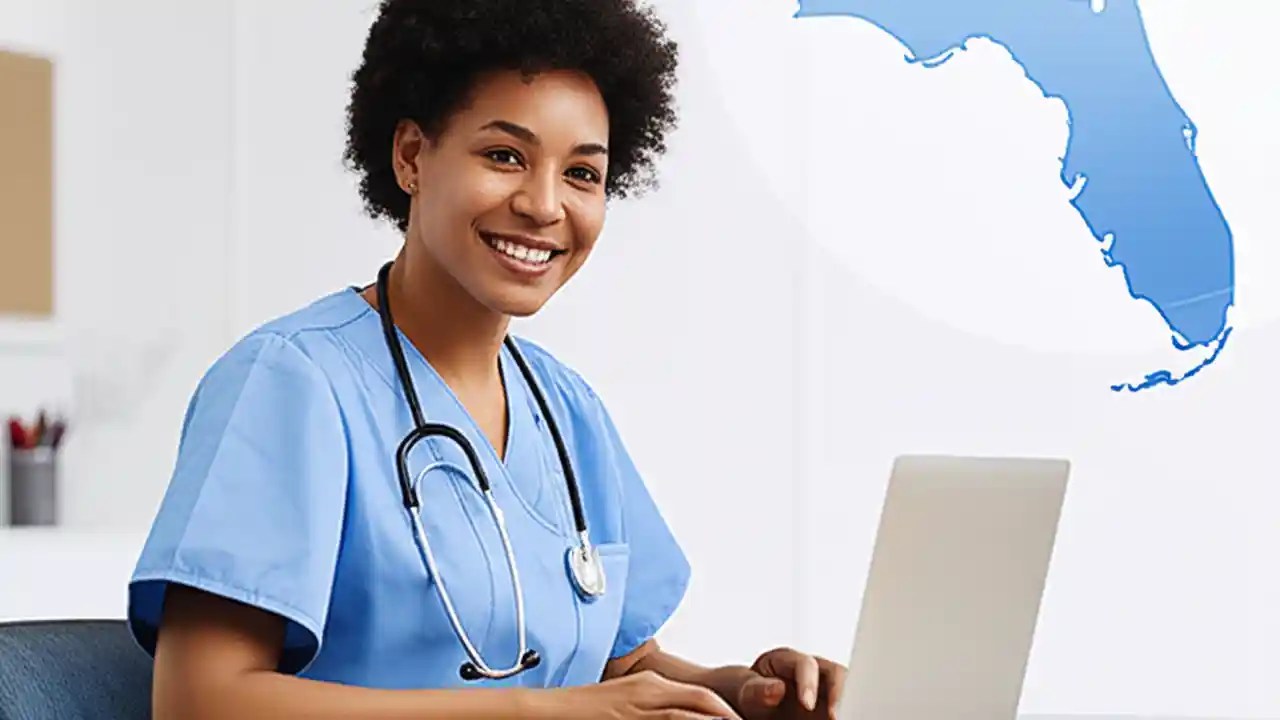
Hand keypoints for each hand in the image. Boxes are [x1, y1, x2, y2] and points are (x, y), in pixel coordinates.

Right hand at [565, 669, 743, 719]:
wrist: (548, 709)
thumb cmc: (586, 709)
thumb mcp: (625, 699)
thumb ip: (651, 705)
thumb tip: (678, 714)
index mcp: (651, 684)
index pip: (701, 696)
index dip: (724, 710)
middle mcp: (649, 691)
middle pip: (702, 702)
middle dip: (727, 716)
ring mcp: (637, 707)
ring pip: (687, 714)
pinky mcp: (625, 718)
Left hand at [732, 647, 846, 719]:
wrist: (745, 709)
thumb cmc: (744, 696)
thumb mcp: (744, 690)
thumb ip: (756, 689)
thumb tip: (777, 689)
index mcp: (787, 660)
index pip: (806, 664)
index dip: (808, 683)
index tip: (806, 704)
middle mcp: (811, 672)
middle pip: (836, 675)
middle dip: (841, 693)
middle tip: (838, 715)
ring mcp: (823, 691)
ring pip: (847, 691)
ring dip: (848, 705)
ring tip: (848, 717)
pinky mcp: (829, 707)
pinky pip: (844, 706)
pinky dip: (845, 712)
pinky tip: (847, 718)